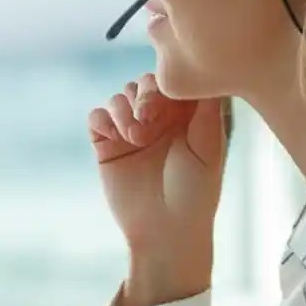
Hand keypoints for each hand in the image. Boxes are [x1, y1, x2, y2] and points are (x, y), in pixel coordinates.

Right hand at [88, 74, 230, 305]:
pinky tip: (115, 137)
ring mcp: (129, 133)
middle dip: (143, 96)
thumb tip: (205, 74)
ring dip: (124, 111)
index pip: (170, 83)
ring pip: (118, 97)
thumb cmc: (196, 193)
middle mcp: (156, 121)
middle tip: (148, 121)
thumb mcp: (209, 147)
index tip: (167, 106)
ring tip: (135, 138)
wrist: (165, 231)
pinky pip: (96, 117)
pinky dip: (102, 119)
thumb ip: (207, 109)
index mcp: (183, 118)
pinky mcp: (106, 147)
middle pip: (141, 84)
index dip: (165, 86)